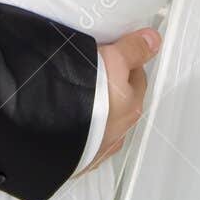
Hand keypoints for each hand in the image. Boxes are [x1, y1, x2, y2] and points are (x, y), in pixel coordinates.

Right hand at [80, 27, 160, 173]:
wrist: (46, 132)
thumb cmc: (83, 97)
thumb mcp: (111, 62)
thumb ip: (132, 51)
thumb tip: (153, 40)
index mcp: (131, 106)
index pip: (137, 77)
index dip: (127, 60)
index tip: (113, 50)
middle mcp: (118, 130)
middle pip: (122, 101)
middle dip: (113, 86)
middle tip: (94, 68)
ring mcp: (96, 148)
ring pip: (102, 122)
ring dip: (95, 109)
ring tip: (75, 93)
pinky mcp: (75, 159)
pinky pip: (81, 138)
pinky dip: (79, 128)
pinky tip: (66, 120)